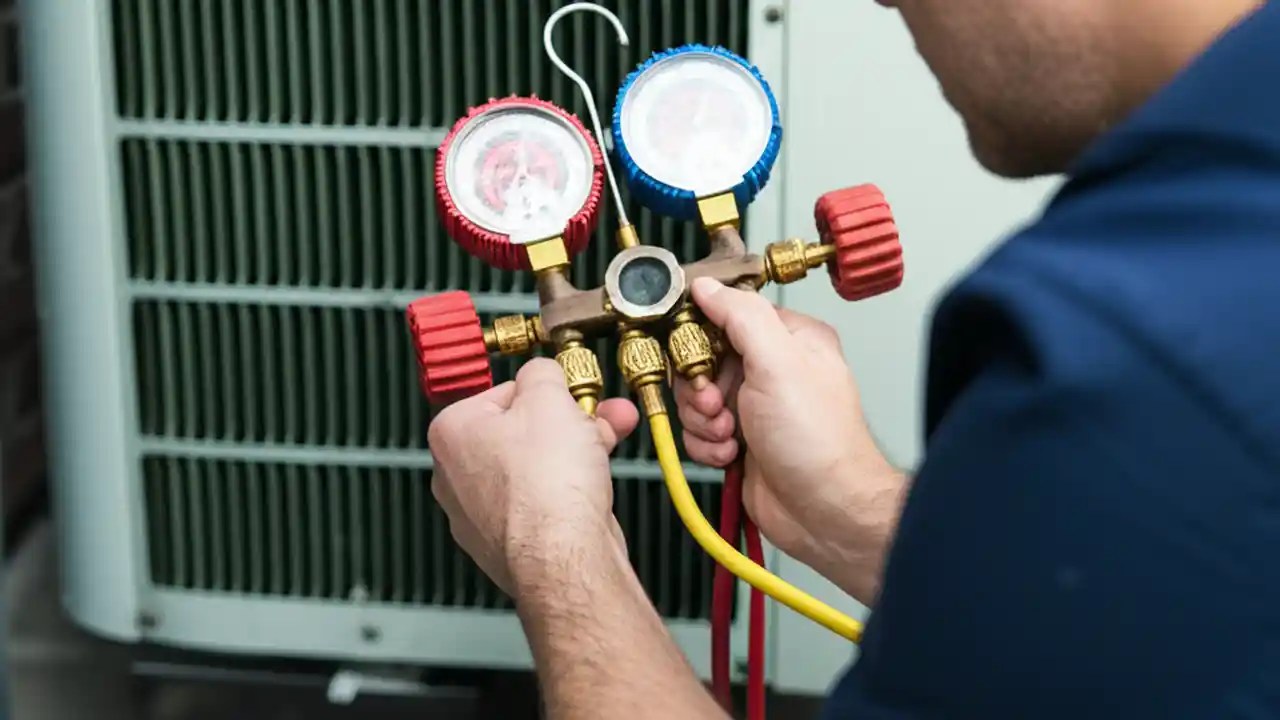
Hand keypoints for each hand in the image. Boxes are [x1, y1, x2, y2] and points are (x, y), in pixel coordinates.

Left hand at [428, 359, 638, 594]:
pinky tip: (592, 487)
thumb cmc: (546, 485)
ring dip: (575, 452)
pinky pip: (542, 503)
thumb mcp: (549, 396)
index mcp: (451, 432)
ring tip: (607, 444)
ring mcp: (480, 515)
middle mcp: (454, 476)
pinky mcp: (510, 542)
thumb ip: (542, 373)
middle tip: (597, 416)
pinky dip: (568, 491)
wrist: (564, 556)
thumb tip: (541, 373)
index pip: (504, 392)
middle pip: (521, 432)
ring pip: (535, 468)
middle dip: (568, 422)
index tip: (572, 394)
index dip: (547, 392)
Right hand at [676, 278, 905, 603]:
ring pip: (696, 399)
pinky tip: (730, 455)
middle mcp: (772, 370)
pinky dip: (706, 447)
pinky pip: (699, 433)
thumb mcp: (778, 364)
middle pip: (702, 359)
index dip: (701, 335)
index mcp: (789, 339)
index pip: (726, 315)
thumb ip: (740, 317)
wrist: (825, 512)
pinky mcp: (740, 442)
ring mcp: (754, 408)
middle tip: (717, 404)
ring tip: (729, 435)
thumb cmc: (819, 442)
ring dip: (703, 421)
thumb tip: (707, 286)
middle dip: (700, 388)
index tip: (694, 356)